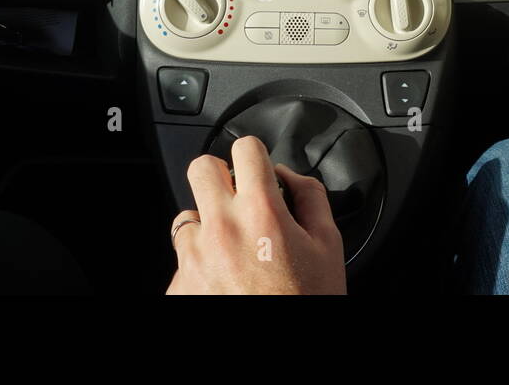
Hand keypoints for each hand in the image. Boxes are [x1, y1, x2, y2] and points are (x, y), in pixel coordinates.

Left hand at [166, 136, 345, 294]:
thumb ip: (311, 197)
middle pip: (201, 169)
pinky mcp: (178, 287)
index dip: (256, 156)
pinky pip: (182, 260)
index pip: (245, 149)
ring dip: (208, 225)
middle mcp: (221, 230)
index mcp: (262, 213)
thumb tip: (289, 176)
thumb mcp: (329, 245)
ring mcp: (194, 259)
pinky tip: (225, 281)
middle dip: (221, 177)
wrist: (283, 359)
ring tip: (234, 252)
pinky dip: (200, 265)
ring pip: (187, 217)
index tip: (260, 170)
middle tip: (239, 198)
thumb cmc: (308, 303)